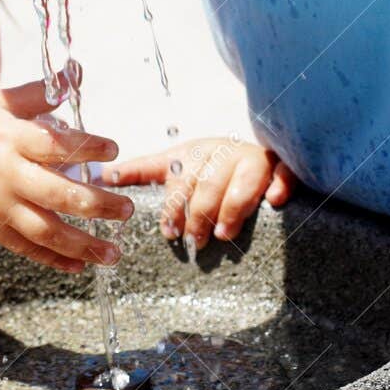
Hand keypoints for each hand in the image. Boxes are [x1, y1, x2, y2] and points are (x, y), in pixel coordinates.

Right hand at [0, 80, 133, 272]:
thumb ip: (38, 93)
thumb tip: (75, 74)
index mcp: (8, 139)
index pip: (54, 145)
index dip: (87, 147)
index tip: (113, 149)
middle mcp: (6, 176)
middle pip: (58, 195)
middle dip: (98, 205)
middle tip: (128, 209)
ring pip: (47, 232)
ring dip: (84, 246)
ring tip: (114, 253)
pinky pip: (27, 249)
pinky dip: (55, 261)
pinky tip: (81, 266)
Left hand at [108, 135, 294, 248]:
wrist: (256, 148)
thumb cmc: (210, 163)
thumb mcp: (176, 162)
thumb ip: (143, 169)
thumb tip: (104, 176)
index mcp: (196, 153)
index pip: (181, 178)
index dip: (173, 205)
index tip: (167, 232)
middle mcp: (224, 152)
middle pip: (209, 182)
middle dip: (199, 212)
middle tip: (193, 241)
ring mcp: (254, 158)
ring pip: (244, 178)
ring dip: (233, 205)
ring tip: (223, 233)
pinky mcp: (282, 165)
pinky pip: (285, 171)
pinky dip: (280, 183)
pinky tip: (274, 201)